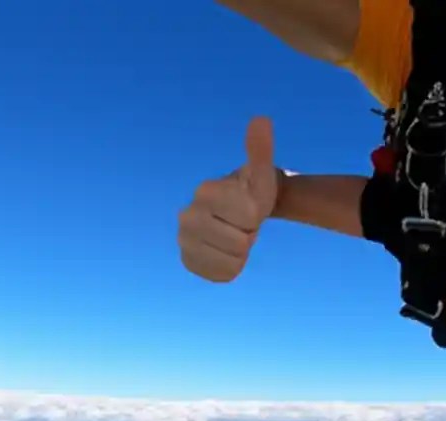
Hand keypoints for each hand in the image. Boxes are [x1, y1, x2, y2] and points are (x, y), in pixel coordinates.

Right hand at [178, 116, 278, 281]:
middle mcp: (186, 215)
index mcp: (206, 191)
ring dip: (241, 252)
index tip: (248, 207)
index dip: (256, 215)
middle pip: (239, 243)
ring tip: (234, 234)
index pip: (249, 216)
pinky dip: (232, 268)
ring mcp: (184, 240)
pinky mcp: (188, 261)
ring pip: (232, 261)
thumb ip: (260, 148)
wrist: (239, 214)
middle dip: (248, 235)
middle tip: (242, 223)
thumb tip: (262, 120)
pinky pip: (221, 275)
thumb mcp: (259, 172)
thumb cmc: (251, 191)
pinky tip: (226, 252)